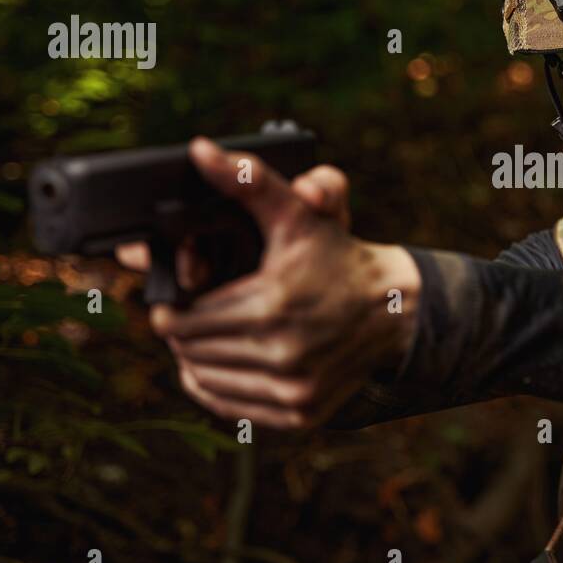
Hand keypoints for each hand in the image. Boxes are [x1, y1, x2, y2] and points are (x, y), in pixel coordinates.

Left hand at [118, 139, 419, 429]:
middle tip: (182, 318)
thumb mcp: (295, 213)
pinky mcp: (302, 413)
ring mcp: (294, 388)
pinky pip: (236, 409)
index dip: (171, 309)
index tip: (171, 300)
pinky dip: (219, 390)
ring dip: (195, 363)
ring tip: (198, 340)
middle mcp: (283, 353)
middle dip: (181, 334)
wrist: (391, 308)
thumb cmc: (337, 256)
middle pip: (193, 352)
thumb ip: (246, 180)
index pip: (185, 321)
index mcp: (272, 304)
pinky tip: (217, 368)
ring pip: (208, 383)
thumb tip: (199, 149)